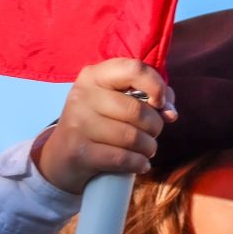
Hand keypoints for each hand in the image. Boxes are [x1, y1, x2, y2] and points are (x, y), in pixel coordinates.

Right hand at [30, 58, 176, 193]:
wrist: (62, 154)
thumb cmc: (100, 122)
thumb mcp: (118, 100)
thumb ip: (151, 97)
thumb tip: (170, 113)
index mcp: (94, 76)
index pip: (134, 69)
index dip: (156, 86)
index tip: (159, 104)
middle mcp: (83, 95)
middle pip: (137, 111)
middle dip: (155, 127)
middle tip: (150, 134)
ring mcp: (78, 123)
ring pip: (132, 137)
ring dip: (148, 148)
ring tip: (145, 150)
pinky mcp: (79, 152)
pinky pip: (122, 159)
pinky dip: (138, 164)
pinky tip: (139, 164)